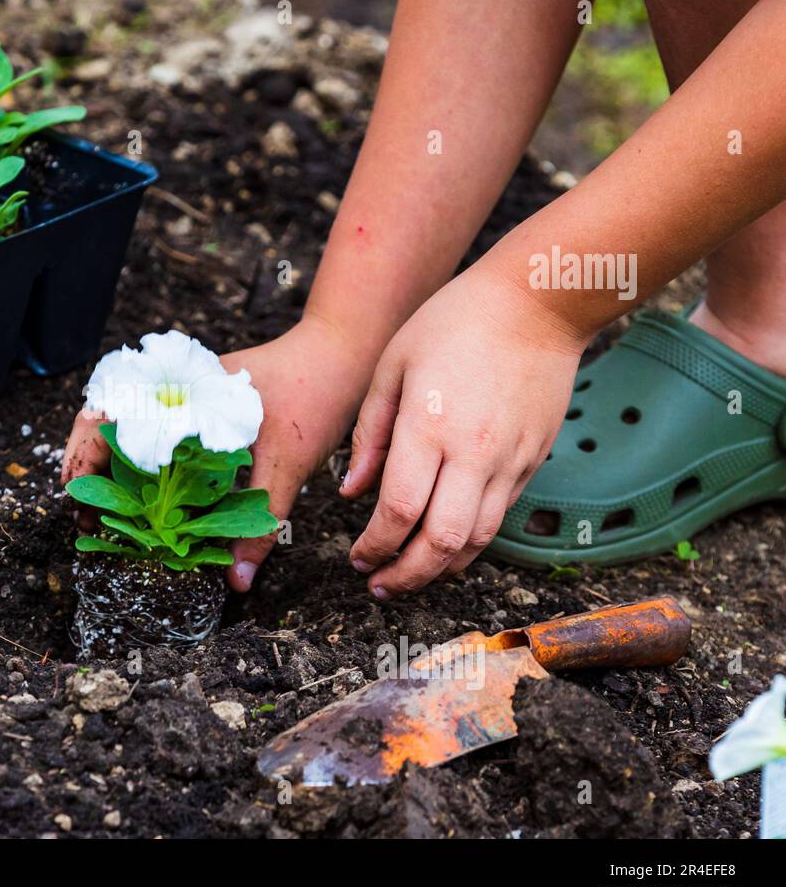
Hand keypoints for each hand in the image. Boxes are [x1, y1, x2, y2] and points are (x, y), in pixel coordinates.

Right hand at [61, 315, 375, 591]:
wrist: (341, 350)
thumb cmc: (314, 396)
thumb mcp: (288, 465)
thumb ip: (262, 525)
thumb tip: (237, 582)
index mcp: (181, 395)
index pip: (104, 419)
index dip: (83, 464)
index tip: (82, 508)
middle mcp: (172, 387)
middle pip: (100, 420)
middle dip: (87, 469)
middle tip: (89, 520)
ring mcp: (181, 390)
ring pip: (123, 423)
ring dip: (109, 464)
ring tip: (108, 511)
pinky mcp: (196, 400)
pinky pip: (151, 426)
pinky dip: (137, 457)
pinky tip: (145, 492)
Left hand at [340, 270, 586, 596]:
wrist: (536, 302)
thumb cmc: (453, 323)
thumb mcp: (391, 366)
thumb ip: (369, 434)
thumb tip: (350, 493)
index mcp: (428, 427)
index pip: (399, 512)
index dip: (374, 546)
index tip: (356, 557)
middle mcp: (473, 453)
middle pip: (441, 543)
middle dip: (406, 576)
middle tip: (379, 584)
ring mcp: (510, 460)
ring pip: (477, 541)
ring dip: (440, 570)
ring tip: (409, 575)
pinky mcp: (533, 461)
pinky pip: (500, 519)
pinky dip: (470, 544)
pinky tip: (445, 545)